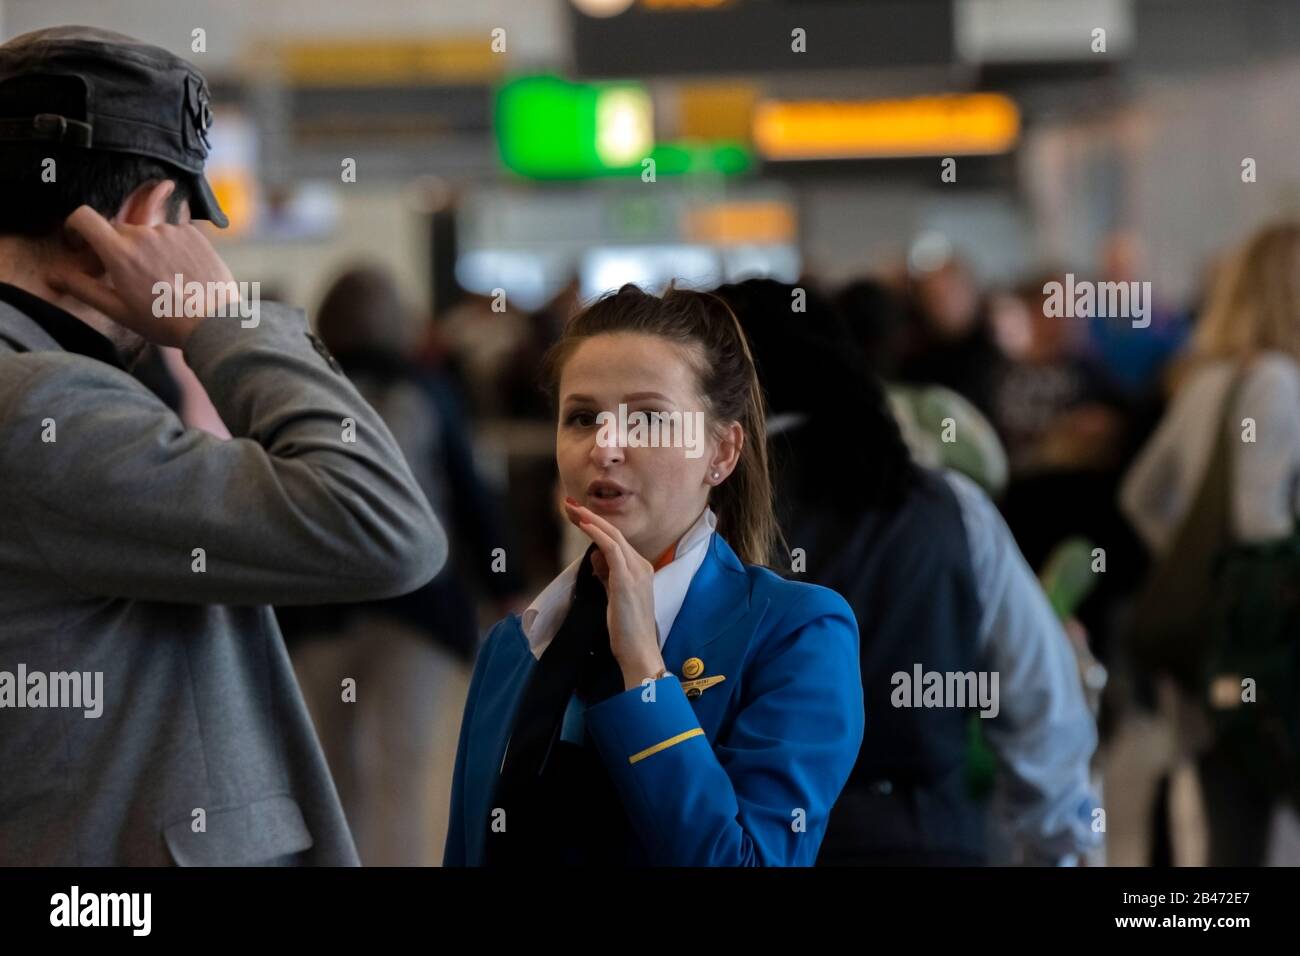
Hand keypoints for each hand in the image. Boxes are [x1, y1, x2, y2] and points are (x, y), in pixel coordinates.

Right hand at [46, 185, 237, 348]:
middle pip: (118, 230)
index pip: (83, 216)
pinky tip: (182, 274)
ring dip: (148, 250)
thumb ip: (82, 288)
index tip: (80, 241)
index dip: (76, 225)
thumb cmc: (165, 321)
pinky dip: (172, 248)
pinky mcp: (193, 233)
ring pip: (148, 233)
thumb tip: (53, 276)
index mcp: (119, 251)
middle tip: (132, 278)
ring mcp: (171, 230)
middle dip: (118, 249)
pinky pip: (173, 234)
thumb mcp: (118, 310)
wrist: (215, 323)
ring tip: (164, 281)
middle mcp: (143, 233)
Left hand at [562, 497, 664, 688]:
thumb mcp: (614, 597)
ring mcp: (636, 571)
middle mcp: (641, 566)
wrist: (639, 651)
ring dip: (589, 520)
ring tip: (570, 509)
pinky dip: (596, 534)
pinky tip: (583, 524)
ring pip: (612, 535)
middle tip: (568, 504)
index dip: (595, 525)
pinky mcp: (627, 580)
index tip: (576, 514)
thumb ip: (607, 575)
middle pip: (613, 533)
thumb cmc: (626, 630)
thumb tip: (595, 556)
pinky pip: (612, 548)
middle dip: (589, 516)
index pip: (615, 540)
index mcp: (640, 569)